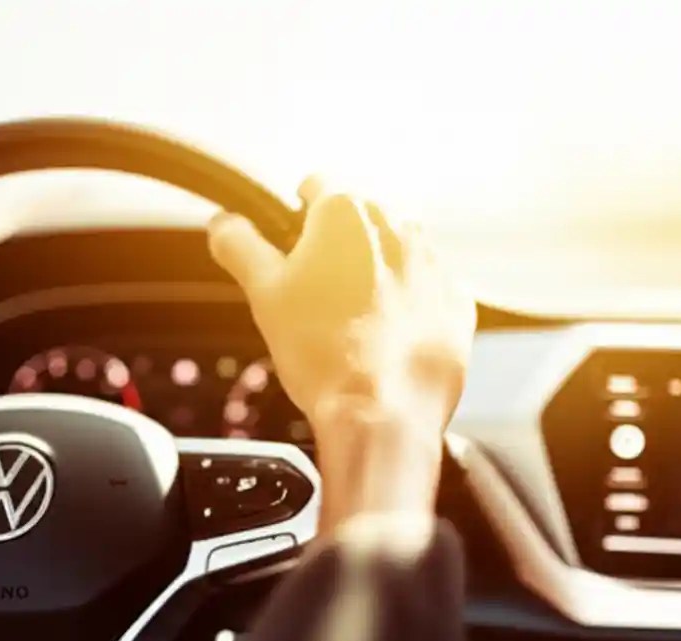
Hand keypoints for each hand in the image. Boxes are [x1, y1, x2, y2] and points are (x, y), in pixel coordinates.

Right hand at [207, 179, 473, 526]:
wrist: (381, 414)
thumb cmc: (321, 353)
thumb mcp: (263, 293)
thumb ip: (239, 247)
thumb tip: (222, 223)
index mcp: (346, 213)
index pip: (317, 185)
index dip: (297, 212)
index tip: (291, 239)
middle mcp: (399, 227)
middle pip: (361, 221)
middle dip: (339, 246)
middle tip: (316, 294)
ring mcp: (436, 265)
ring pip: (398, 254)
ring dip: (377, 273)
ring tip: (353, 322)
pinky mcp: (458, 305)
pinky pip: (430, 293)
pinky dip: (411, 306)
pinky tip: (388, 338)